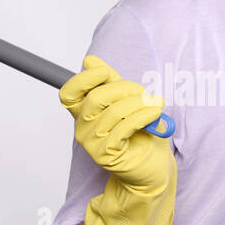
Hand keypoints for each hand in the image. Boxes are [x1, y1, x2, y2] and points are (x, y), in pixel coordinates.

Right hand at [58, 55, 172, 191]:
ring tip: (156, 105)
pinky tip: (155, 114)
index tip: (105, 72)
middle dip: (124, 89)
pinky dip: (144, 116)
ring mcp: (92, 144)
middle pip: (96, 98)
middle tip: (144, 93)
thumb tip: (89, 60)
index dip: (83, 79)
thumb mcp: (126, 100)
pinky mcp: (106, 155)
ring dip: (139, 104)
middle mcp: (82, 128)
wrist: (152, 164)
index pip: (68, 94)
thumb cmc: (140, 132)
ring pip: (114, 112)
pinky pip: (125, 128)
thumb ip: (110, 81)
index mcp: (84, 112)